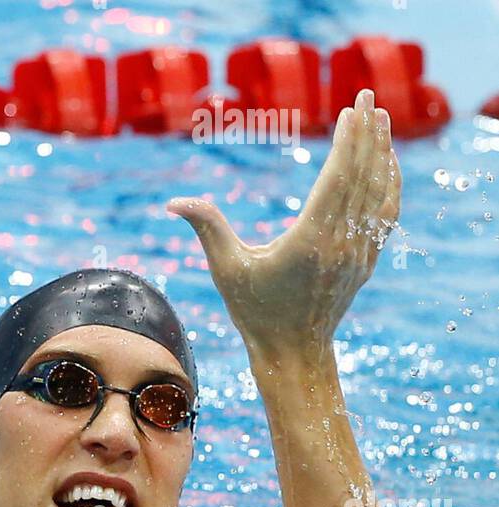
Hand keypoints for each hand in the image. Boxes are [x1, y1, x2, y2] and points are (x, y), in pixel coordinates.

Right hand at [167, 89, 400, 353]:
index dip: (346, 141)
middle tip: (367, 97)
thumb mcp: (227, 269)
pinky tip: (387, 159)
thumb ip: (207, 228)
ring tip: (380, 117)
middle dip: (366, 133)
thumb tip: (173, 202)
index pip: (336, 179)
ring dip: (381, 151)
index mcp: (309, 242)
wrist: (294, 353)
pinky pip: (386, 212)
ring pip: (379, 191)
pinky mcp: (367, 259)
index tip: (350, 109)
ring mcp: (359, 252)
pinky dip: (389, 181)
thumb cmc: (256, 312)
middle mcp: (341, 244)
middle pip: (361, 177)